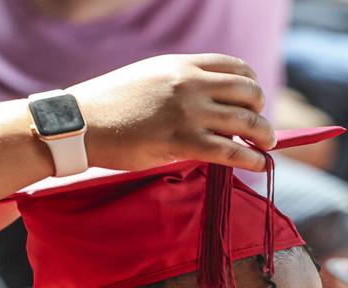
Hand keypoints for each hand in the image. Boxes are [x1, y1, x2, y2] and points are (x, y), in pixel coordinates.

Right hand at [70, 54, 275, 173]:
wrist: (79, 122)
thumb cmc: (109, 105)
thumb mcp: (149, 78)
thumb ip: (179, 84)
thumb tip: (203, 101)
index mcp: (182, 64)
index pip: (235, 67)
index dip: (251, 85)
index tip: (251, 100)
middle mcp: (190, 83)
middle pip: (248, 91)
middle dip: (261, 109)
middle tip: (261, 127)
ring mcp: (187, 112)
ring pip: (246, 120)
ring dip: (264, 134)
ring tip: (267, 145)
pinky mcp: (181, 142)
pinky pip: (231, 150)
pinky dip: (252, 158)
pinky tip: (258, 163)